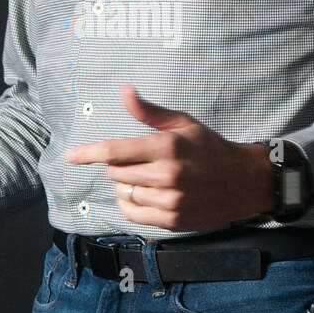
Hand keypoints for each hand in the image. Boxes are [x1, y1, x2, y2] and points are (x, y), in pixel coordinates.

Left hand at [63, 84, 275, 231]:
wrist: (244, 181)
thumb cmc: (210, 148)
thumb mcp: (184, 124)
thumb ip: (150, 112)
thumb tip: (125, 92)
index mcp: (167, 147)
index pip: (116, 151)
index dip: (88, 153)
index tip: (70, 156)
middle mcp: (167, 175)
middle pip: (117, 173)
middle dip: (121, 166)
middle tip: (143, 162)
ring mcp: (170, 200)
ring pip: (125, 193)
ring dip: (129, 186)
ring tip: (152, 179)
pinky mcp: (173, 220)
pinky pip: (133, 214)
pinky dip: (132, 204)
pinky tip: (147, 195)